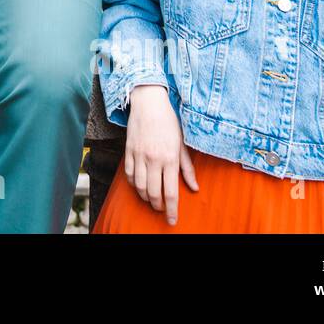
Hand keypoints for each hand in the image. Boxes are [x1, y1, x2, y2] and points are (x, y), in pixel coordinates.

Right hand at [124, 84, 198, 225]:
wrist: (148, 103)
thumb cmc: (168, 122)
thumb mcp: (182, 144)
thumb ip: (187, 168)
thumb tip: (195, 187)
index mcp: (169, 158)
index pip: (170, 192)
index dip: (171, 210)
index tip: (172, 220)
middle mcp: (153, 159)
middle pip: (153, 193)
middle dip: (158, 206)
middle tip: (161, 210)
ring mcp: (139, 155)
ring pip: (140, 187)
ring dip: (145, 197)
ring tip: (151, 199)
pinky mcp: (129, 151)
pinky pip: (129, 175)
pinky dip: (134, 184)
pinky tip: (140, 185)